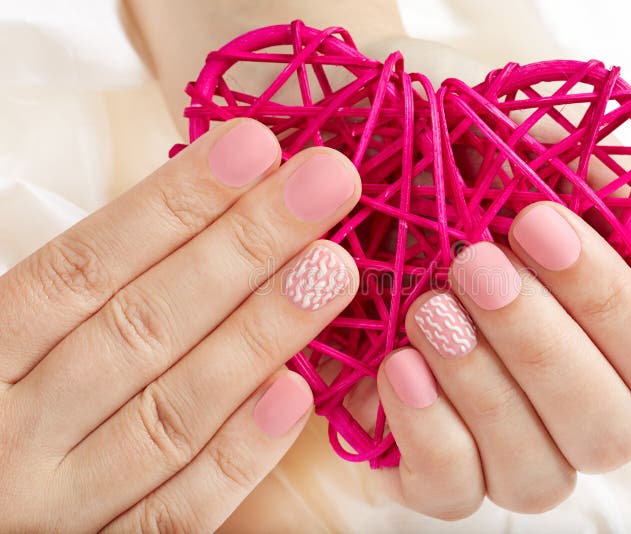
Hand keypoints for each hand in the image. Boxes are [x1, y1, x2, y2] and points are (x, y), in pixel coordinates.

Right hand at [0, 118, 360, 530]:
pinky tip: (297, 396)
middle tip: (328, 183)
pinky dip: (237, 457)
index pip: (83, 267)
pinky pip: (177, 514)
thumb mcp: (5, 347)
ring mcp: (59, 506)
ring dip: (260, 335)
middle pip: (142, 325)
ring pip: (172, 414)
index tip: (255, 147)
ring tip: (334, 267)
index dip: (172, 205)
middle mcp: (13, 434)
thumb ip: (73, 297)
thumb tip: (193, 215)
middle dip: (245, 247)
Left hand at [374, 180, 630, 518]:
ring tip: (429, 310)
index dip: (608, 302)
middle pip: (609, 431)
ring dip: (485, 390)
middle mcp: (580, 410)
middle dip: (540, 347)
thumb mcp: (565, 163)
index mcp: (627, 343)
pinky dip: (430, 433)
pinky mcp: (436, 467)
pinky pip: (453, 492)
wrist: (372, 180)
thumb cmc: (476, 169)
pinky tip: (399, 364)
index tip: (534, 222)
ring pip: (536, 476)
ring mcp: (509, 447)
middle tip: (474, 265)